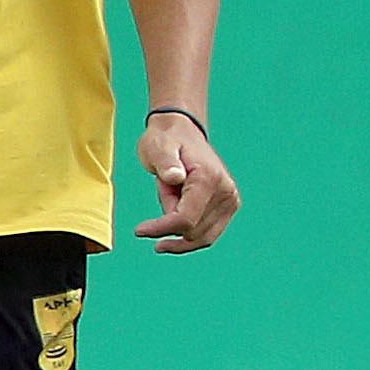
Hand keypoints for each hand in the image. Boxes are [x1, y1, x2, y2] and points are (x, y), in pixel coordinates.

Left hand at [133, 112, 239, 252]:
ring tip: (169, 199)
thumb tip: (175, 177)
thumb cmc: (167, 140)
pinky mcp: (229, 207)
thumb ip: (166, 162)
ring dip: (178, 229)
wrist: (183, 132)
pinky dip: (189, 237)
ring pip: (202, 238)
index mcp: (209, 178)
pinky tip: (172, 232)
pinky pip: (209, 234)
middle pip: (192, 231)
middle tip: (162, 192)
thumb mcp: (158, 147)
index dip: (161, 228)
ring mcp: (230, 201)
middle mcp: (226, 192)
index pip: (186, 218)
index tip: (138, 230)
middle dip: (169, 223)